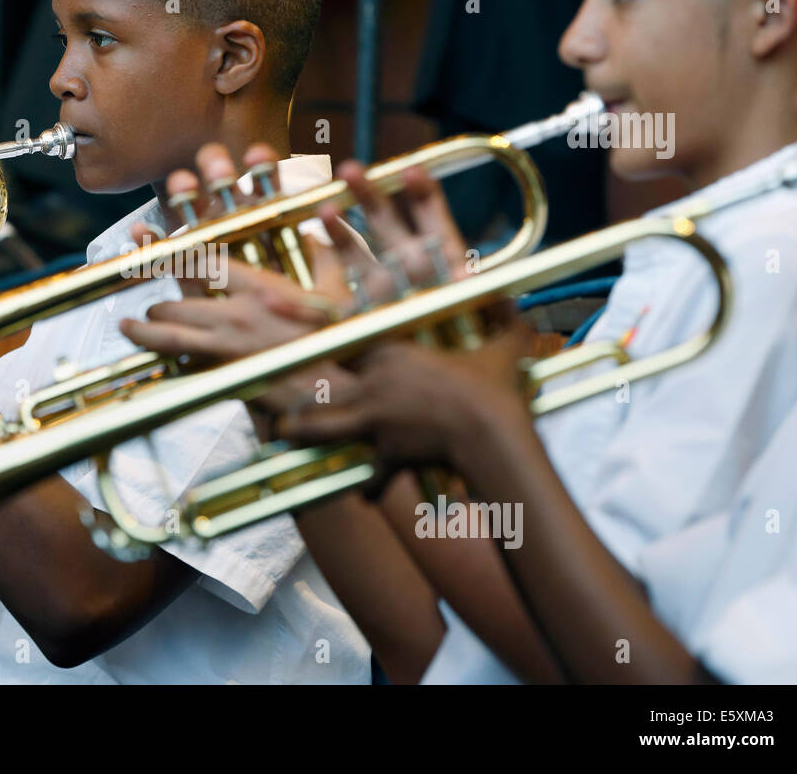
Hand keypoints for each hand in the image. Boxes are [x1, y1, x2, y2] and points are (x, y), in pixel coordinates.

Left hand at [277, 320, 534, 470]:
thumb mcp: (504, 348)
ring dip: (304, 432)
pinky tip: (366, 494)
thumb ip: (507, 322)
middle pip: (323, 383)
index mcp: (392, 352)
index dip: (316, 329)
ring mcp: (376, 421)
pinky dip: (369, 486)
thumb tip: (517, 302)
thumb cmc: (495, 386)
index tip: (291, 321)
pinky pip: (370, 475)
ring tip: (286, 433)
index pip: (343, 337)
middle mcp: (374, 384)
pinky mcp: (386, 454)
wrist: (491, 434)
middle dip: (305, 383)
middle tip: (278, 385)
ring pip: (324, 426)